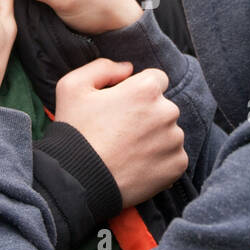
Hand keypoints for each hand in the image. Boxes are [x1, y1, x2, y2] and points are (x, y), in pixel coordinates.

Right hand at [53, 58, 186, 206]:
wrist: (78, 182)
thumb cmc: (74, 133)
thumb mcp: (72, 86)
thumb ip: (102, 67)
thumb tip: (128, 68)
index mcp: (146, 89)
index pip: (156, 79)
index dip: (137, 91)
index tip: (123, 107)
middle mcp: (167, 112)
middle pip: (163, 107)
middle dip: (147, 114)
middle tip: (121, 132)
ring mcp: (174, 140)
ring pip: (169, 132)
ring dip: (154, 138)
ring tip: (127, 151)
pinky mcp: (177, 165)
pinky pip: (174, 156)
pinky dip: (160, 161)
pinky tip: (137, 165)